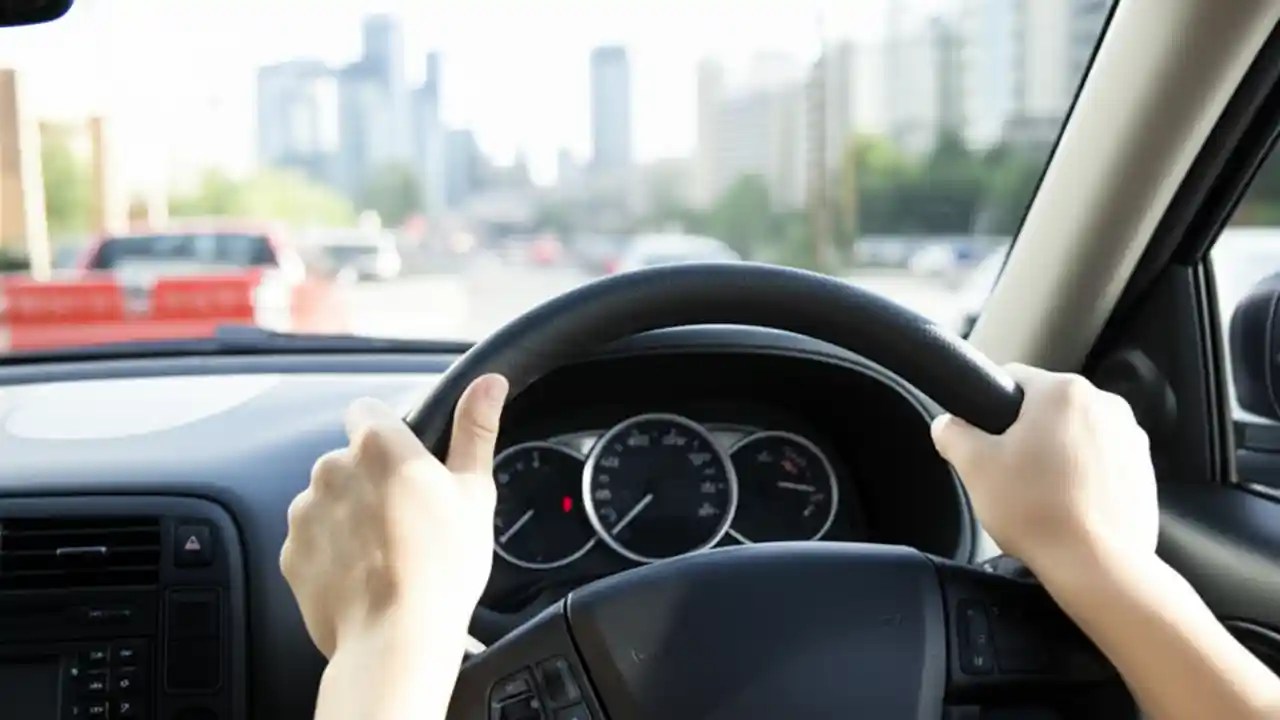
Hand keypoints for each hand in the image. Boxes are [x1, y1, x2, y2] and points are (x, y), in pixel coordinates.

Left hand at [280, 374, 508, 658]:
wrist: (396, 640)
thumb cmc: (443, 567)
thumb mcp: (474, 492)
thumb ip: (475, 429)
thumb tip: (490, 382)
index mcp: (379, 446)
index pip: (368, 410)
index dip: (387, 433)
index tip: (406, 463)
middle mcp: (332, 469)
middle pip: (349, 460)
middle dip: (370, 481)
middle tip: (407, 520)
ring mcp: (305, 512)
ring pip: (328, 500)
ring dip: (348, 516)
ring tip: (386, 554)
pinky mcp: (291, 553)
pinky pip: (312, 541)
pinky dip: (331, 553)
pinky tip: (363, 576)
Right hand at [930, 364, 1157, 574]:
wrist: (1097, 565)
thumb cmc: (1037, 510)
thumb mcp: (974, 466)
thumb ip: (952, 433)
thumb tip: (947, 424)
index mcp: (1063, 391)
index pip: (1012, 378)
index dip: (989, 408)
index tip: (983, 440)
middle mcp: (1105, 404)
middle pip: (1046, 409)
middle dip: (1025, 435)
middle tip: (1007, 473)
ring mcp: (1131, 438)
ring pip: (1075, 436)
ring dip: (1056, 456)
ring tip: (1040, 495)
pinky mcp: (1144, 471)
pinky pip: (1101, 463)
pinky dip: (1083, 478)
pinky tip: (1068, 507)